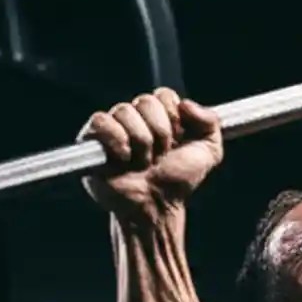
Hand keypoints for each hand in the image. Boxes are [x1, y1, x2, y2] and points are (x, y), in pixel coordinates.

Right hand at [80, 88, 222, 222]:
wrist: (156, 206)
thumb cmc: (178, 182)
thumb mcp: (209, 152)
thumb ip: (210, 122)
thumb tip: (186, 103)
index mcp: (160, 116)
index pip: (164, 95)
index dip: (174, 118)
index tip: (177, 142)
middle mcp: (135, 118)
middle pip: (145, 101)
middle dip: (159, 133)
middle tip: (159, 156)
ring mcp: (113, 127)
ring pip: (124, 110)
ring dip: (141, 143)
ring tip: (142, 163)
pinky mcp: (91, 140)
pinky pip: (101, 120)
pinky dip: (116, 140)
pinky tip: (123, 159)